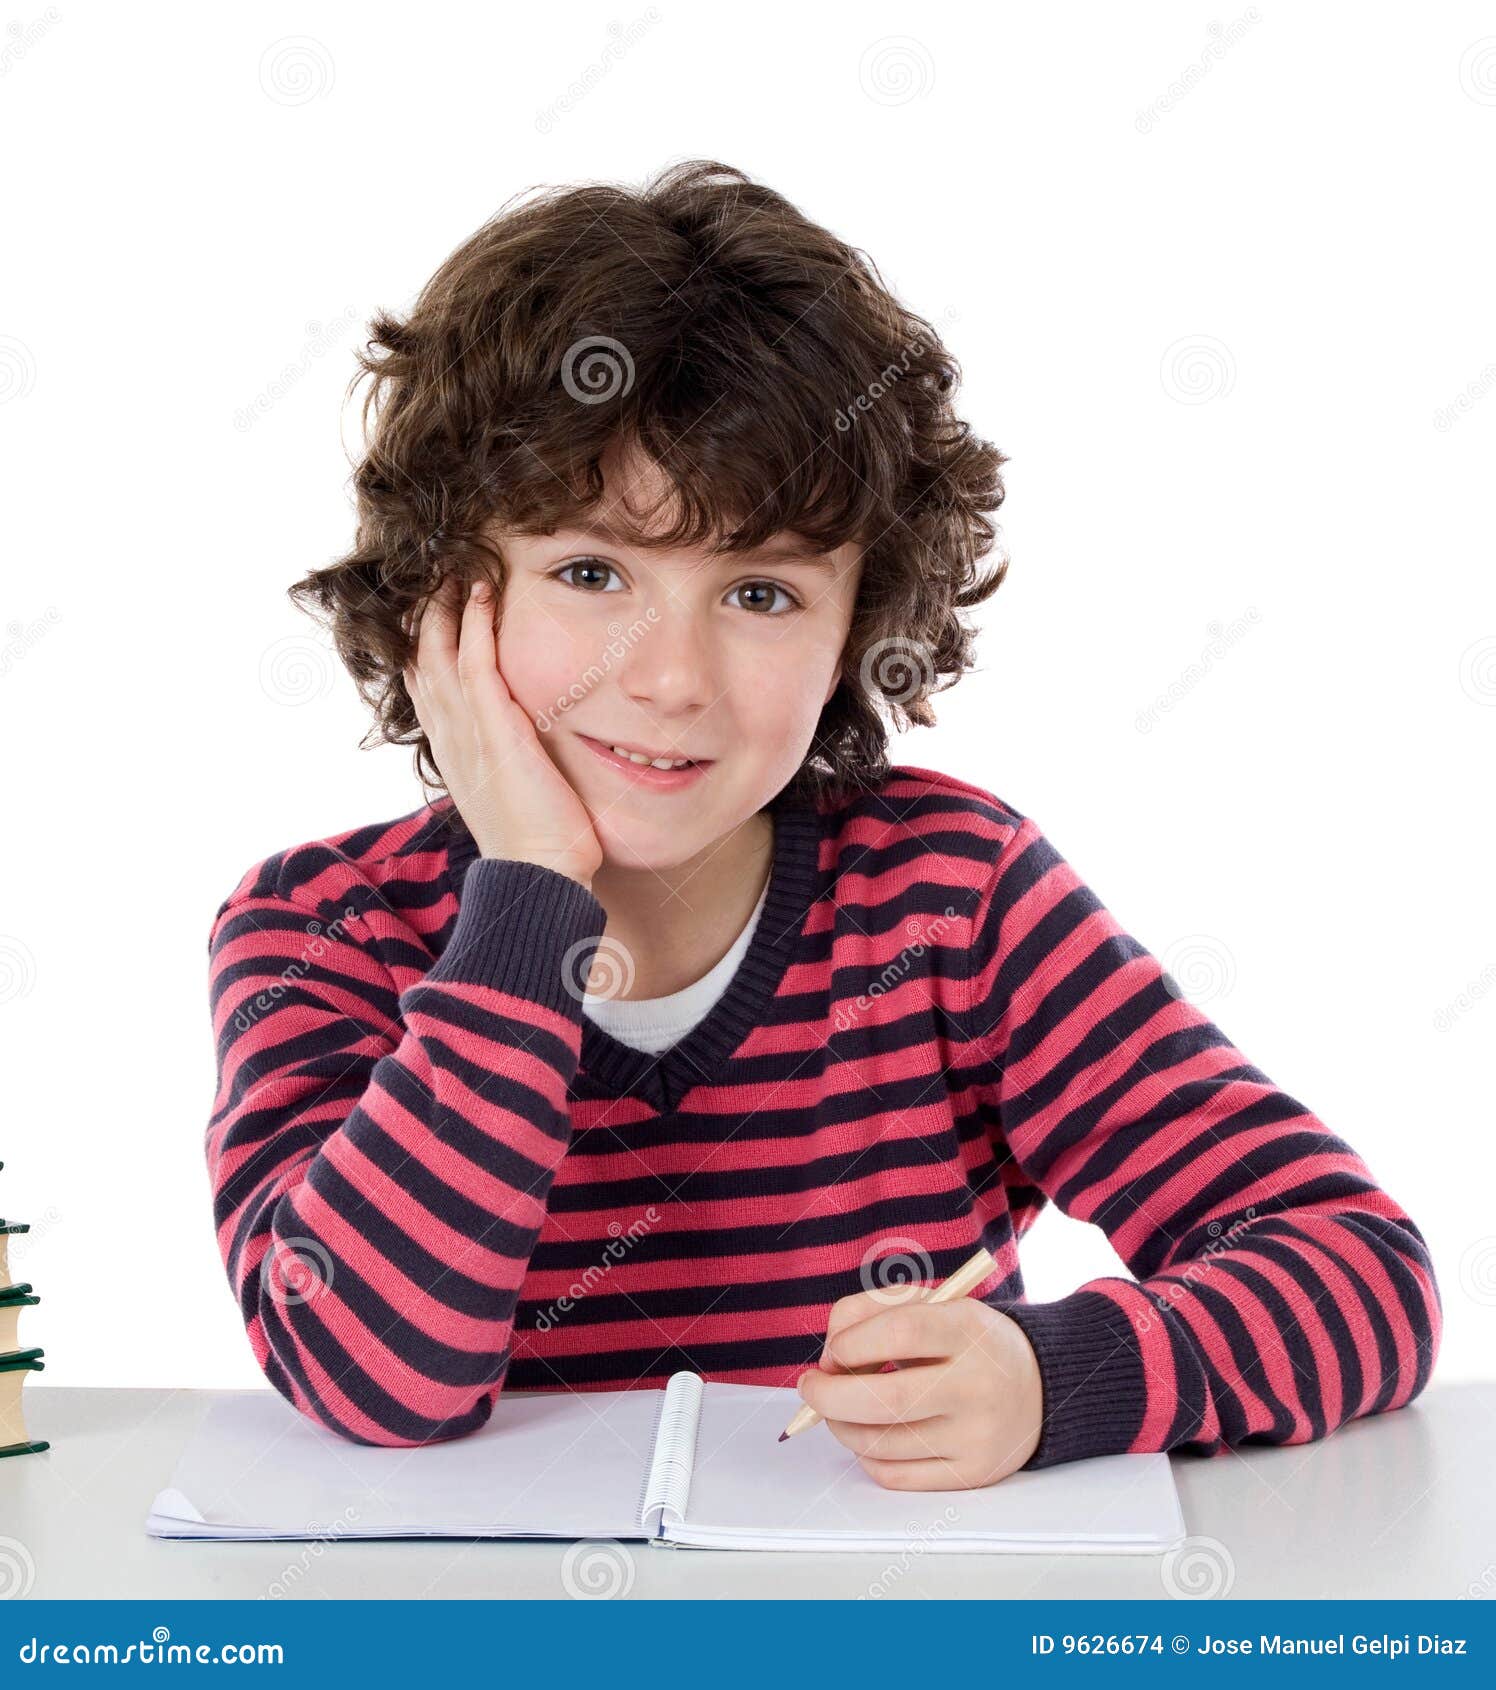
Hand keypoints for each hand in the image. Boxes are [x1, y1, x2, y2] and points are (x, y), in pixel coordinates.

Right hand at [403, 575, 603, 888]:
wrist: (540, 877)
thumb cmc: (538, 845)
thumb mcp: (511, 792)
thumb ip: (507, 761)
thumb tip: (522, 746)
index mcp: (453, 750)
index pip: (425, 682)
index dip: (423, 641)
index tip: (430, 606)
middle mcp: (449, 736)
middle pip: (419, 658)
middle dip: (423, 612)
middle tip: (432, 571)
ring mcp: (466, 732)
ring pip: (438, 651)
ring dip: (443, 604)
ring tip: (453, 565)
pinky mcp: (494, 731)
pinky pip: (474, 663)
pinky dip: (473, 624)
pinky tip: (480, 591)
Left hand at [794, 1283, 1044, 1489]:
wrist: (1037, 1386)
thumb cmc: (966, 1340)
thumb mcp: (932, 1304)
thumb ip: (871, 1313)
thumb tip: (829, 1357)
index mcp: (968, 1330)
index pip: (899, 1332)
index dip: (851, 1342)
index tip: (833, 1351)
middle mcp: (977, 1385)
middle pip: (884, 1400)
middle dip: (828, 1396)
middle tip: (810, 1388)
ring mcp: (976, 1435)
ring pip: (881, 1443)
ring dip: (841, 1426)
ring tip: (839, 1409)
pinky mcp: (971, 1474)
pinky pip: (895, 1475)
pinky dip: (867, 1455)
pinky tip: (870, 1433)